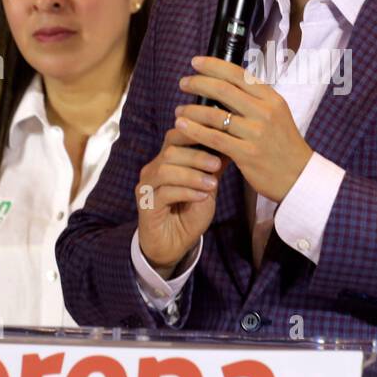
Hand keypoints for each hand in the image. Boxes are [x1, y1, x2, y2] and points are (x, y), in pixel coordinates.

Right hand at [134, 124, 225, 270]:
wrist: (174, 244)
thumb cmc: (190, 213)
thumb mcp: (208, 187)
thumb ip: (214, 167)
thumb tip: (230, 142)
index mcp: (167, 160)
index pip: (175, 135)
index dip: (194, 132)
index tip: (216, 136)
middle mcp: (153, 169)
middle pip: (170, 150)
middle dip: (196, 155)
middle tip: (217, 164)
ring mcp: (147, 187)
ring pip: (165, 170)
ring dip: (192, 175)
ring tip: (212, 183)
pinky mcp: (145, 205)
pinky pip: (164, 193)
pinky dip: (186, 192)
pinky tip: (202, 197)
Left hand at [175, 55, 312, 203]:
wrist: (299, 176)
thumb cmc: (283, 145)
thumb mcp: (277, 114)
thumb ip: (254, 100)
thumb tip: (226, 84)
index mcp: (272, 98)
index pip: (238, 74)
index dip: (213, 65)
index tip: (196, 62)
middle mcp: (265, 112)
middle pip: (223, 89)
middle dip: (198, 83)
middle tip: (183, 83)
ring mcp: (256, 133)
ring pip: (215, 114)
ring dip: (192, 109)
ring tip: (179, 110)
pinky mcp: (247, 153)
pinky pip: (214, 138)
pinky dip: (194, 130)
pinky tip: (181, 125)